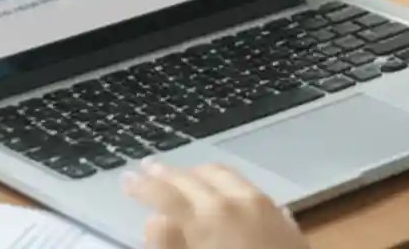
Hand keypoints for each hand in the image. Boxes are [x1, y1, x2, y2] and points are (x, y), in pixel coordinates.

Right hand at [122, 160, 309, 248]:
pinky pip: (247, 186)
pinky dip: (226, 183)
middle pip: (192, 178)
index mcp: (206, 220)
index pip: (165, 194)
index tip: (124, 179)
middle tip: (146, 168)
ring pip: (223, 175)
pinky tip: (224, 191)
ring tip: (182, 175)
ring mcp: (262, 206)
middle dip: (166, 173)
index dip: (141, 187)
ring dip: (197, 173)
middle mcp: (233, 203)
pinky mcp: (283, 215)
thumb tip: (154, 220)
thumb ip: (169, 247)